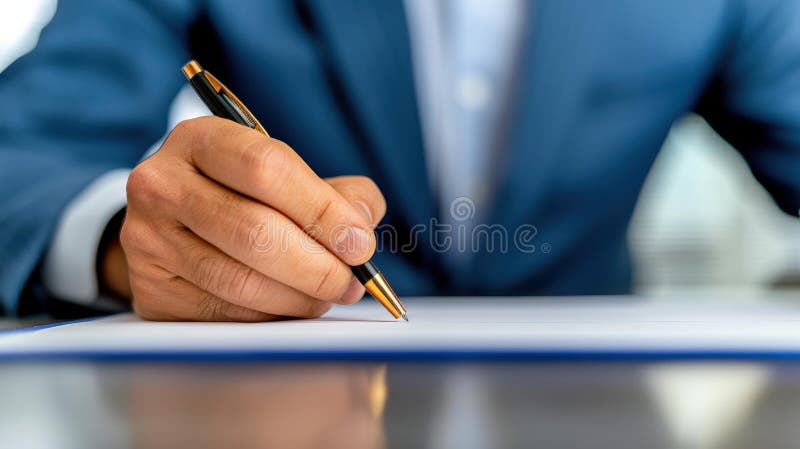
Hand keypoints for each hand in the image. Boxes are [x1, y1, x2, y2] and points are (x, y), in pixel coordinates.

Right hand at [116, 116, 384, 320]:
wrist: (171, 227)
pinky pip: (224, 312)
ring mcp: (147, 238)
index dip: (322, 209)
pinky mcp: (150, 289)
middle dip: (317, 265)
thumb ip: (334, 192)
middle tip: (351, 282)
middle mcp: (162, 184)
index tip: (360, 242)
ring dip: (299, 297)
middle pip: (254, 230)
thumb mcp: (282, 176)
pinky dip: (270, 315)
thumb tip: (363, 221)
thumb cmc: (241, 196)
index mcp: (200, 139)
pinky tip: (290, 306)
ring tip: (329, 295)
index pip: (266, 169)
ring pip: (240, 280)